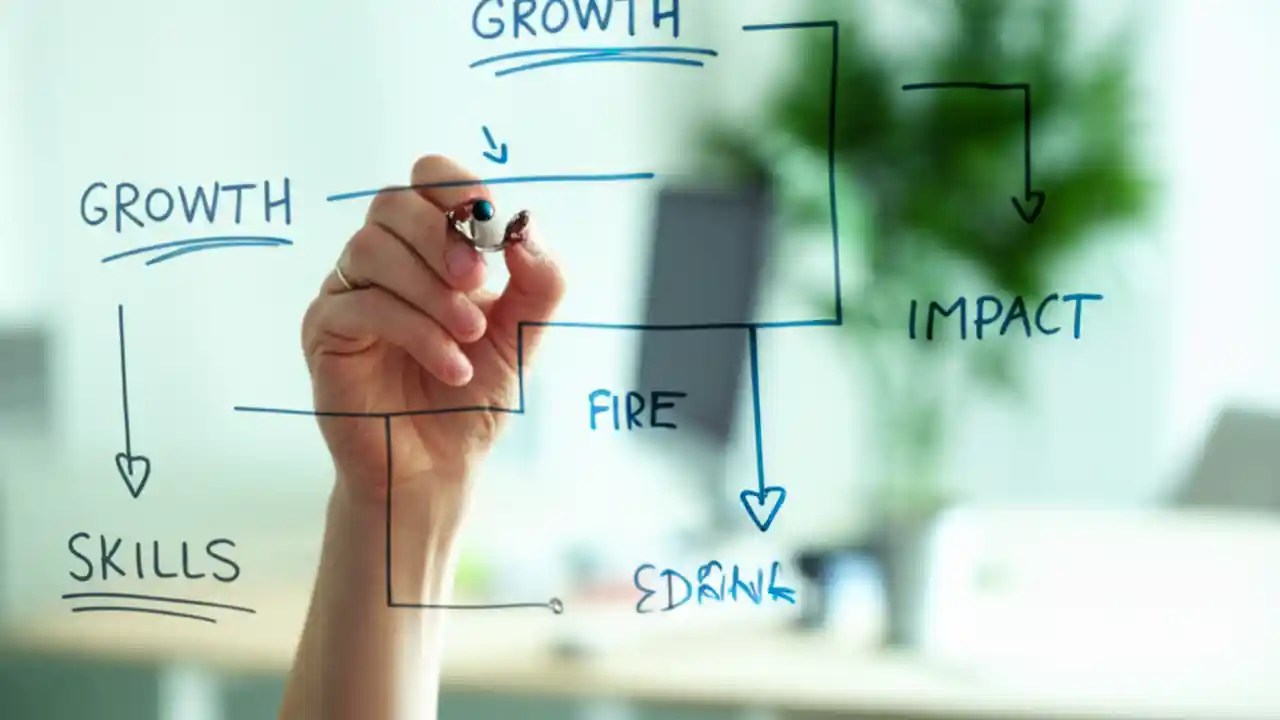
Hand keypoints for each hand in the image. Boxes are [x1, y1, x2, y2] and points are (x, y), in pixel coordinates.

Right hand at [302, 155, 564, 502]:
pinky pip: (361, 305)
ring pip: (372, 248)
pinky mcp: (325, 333)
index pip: (426, 182)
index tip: (489, 220)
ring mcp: (347, 293)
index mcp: (428, 249)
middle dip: (440, 236)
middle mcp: (383, 262)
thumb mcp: (522, 335)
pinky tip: (450, 367)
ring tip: (468, 339)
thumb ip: (538, 282)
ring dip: (431, 292)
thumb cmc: (471, 397)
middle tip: (479, 282)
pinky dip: (415, 331)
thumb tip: (527, 226)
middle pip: (392, 204)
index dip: (455, 187)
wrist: (437, 467)